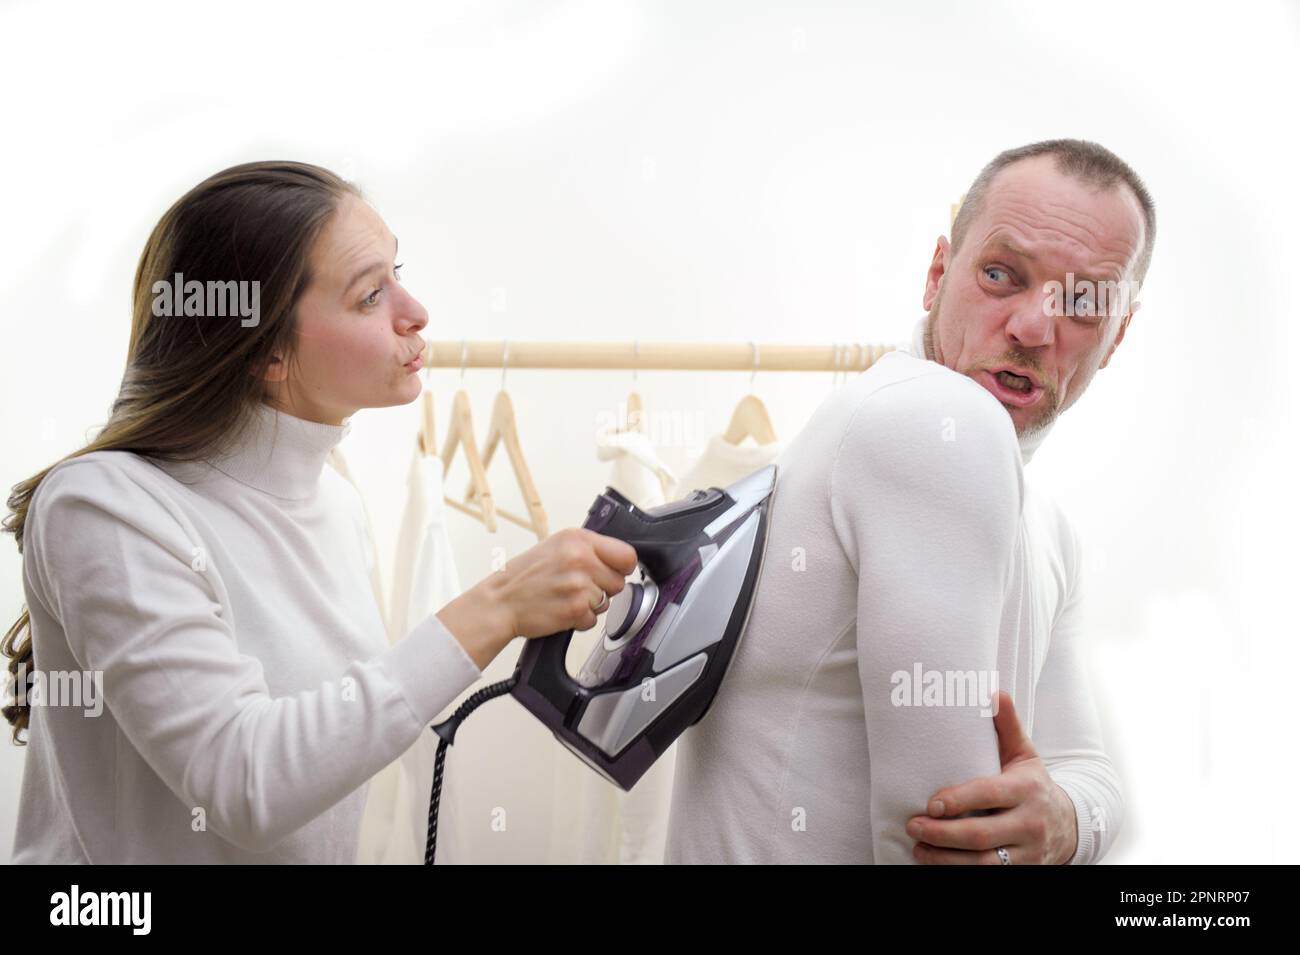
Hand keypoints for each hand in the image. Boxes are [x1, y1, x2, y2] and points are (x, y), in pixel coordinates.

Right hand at [438, 528, 637, 669]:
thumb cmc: (522, 577)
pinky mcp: (575, 609)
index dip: (622, 567)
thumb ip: (586, 549)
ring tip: (565, 597)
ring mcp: (579, 584)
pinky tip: (561, 610)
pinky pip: (593, 620)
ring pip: (606, 602)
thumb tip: (615, 559)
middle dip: (603, 588)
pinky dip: (579, 620)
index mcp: (578, 539)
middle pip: (619, 581)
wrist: (499, 602)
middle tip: (579, 587)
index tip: (614, 572)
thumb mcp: (555, 547)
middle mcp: (581, 558)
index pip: (627, 554)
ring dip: (590, 605)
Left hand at [905, 690, 1079, 864]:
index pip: (989, 795)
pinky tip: (935, 864)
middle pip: (981, 835)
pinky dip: (959, 872)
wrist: (1069, 825)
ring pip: (983, 864)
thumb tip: (994, 692)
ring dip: (945, 859)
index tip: (931, 804)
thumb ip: (1008, 725)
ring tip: (918, 847)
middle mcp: (1029, 823)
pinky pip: (989, 877)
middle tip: (913, 825)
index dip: (959, 801)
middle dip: (943, 834)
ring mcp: (1027, 853)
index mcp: (1027, 790)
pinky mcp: (1023, 872)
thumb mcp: (1025, 754)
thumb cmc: (1033, 784)